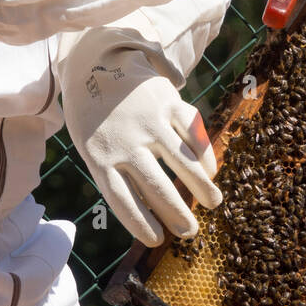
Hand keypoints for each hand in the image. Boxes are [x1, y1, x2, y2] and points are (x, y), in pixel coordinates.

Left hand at [59, 32, 219, 246]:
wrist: (95, 64)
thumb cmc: (95, 120)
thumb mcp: (93, 148)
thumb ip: (117, 175)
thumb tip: (155, 213)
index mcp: (100, 158)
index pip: (123, 201)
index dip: (142, 224)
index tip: (158, 241)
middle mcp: (125, 141)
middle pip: (156, 187)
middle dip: (177, 215)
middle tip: (191, 233)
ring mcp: (148, 120)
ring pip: (182, 160)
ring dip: (201, 186)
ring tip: (213, 203)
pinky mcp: (167, 101)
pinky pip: (192, 131)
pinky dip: (205, 153)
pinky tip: (211, 170)